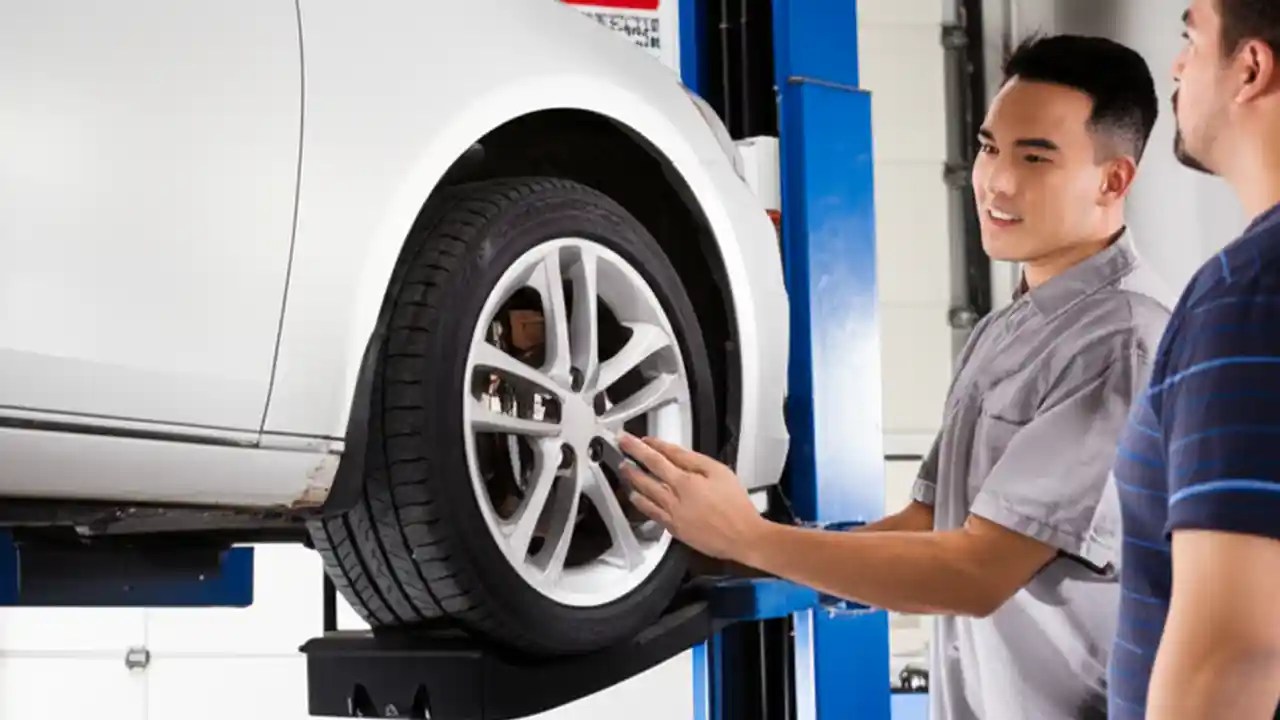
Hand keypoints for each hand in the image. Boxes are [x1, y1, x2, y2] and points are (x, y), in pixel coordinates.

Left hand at [618, 433, 768, 562]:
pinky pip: (650, 513)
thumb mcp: (719, 472)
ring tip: (624, 470)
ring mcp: (671, 515)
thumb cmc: (735, 504)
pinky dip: (640, 503)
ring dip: (631, 480)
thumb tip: (673, 452)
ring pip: (643, 495)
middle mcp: (673, 499)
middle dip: (631, 459)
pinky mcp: (673, 529)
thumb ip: (692, 460)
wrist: (741, 536)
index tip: (634, 439)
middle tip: (621, 449)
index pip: (657, 459)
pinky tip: (636, 497)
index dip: (643, 447)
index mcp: (685, 482)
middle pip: (645, 475)